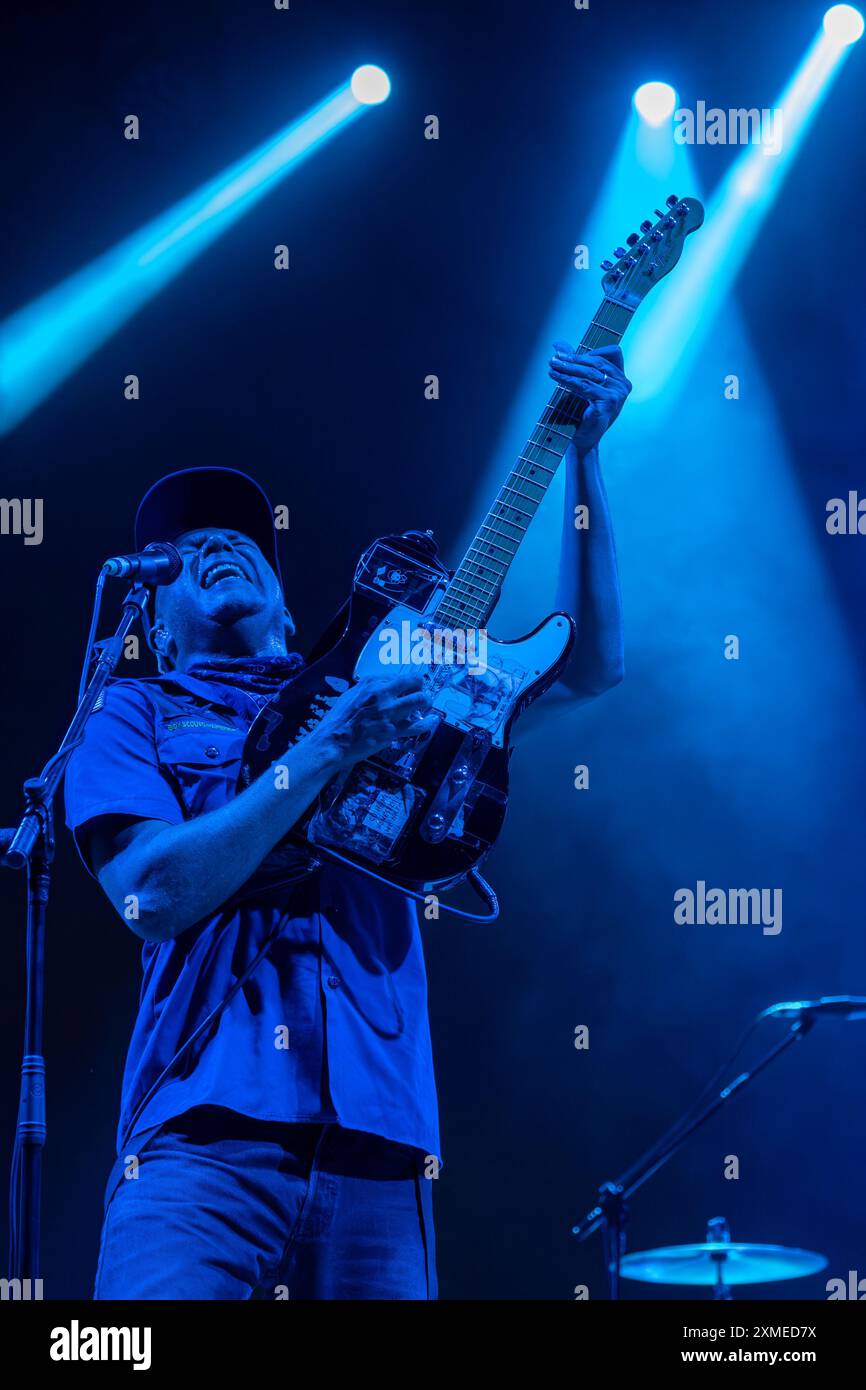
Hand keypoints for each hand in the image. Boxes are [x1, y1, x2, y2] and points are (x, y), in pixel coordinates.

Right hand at [310, 673, 437, 768]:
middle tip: (420, 692)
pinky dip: (427, 723)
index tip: (408, 685)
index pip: (398, 676)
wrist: (332, 742)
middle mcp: (383, 694)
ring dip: (424, 702)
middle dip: (420, 687)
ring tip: (424, 704)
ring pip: (419, 700)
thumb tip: (382, 688)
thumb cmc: (337, 721)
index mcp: (371, 683)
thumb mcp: (350, 696)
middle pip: (414, 682)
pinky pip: (417, 725)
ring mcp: (390, 712)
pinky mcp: (393, 731)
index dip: (405, 682)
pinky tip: (432, 720)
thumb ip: (368, 690)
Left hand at [548, 342, 630, 451]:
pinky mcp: (607, 403)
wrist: (583, 440)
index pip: (612, 353)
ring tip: (551, 366)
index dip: (592, 351)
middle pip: (597, 362)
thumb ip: (573, 363)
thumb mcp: (581, 384)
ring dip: (567, 368)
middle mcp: (623, 385)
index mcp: (622, 379)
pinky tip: (555, 377)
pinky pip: (584, 386)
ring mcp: (617, 395)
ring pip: (588, 374)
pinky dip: (567, 380)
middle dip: (573, 359)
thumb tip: (557, 344)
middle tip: (554, 359)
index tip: (567, 354)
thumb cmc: (582, 413)